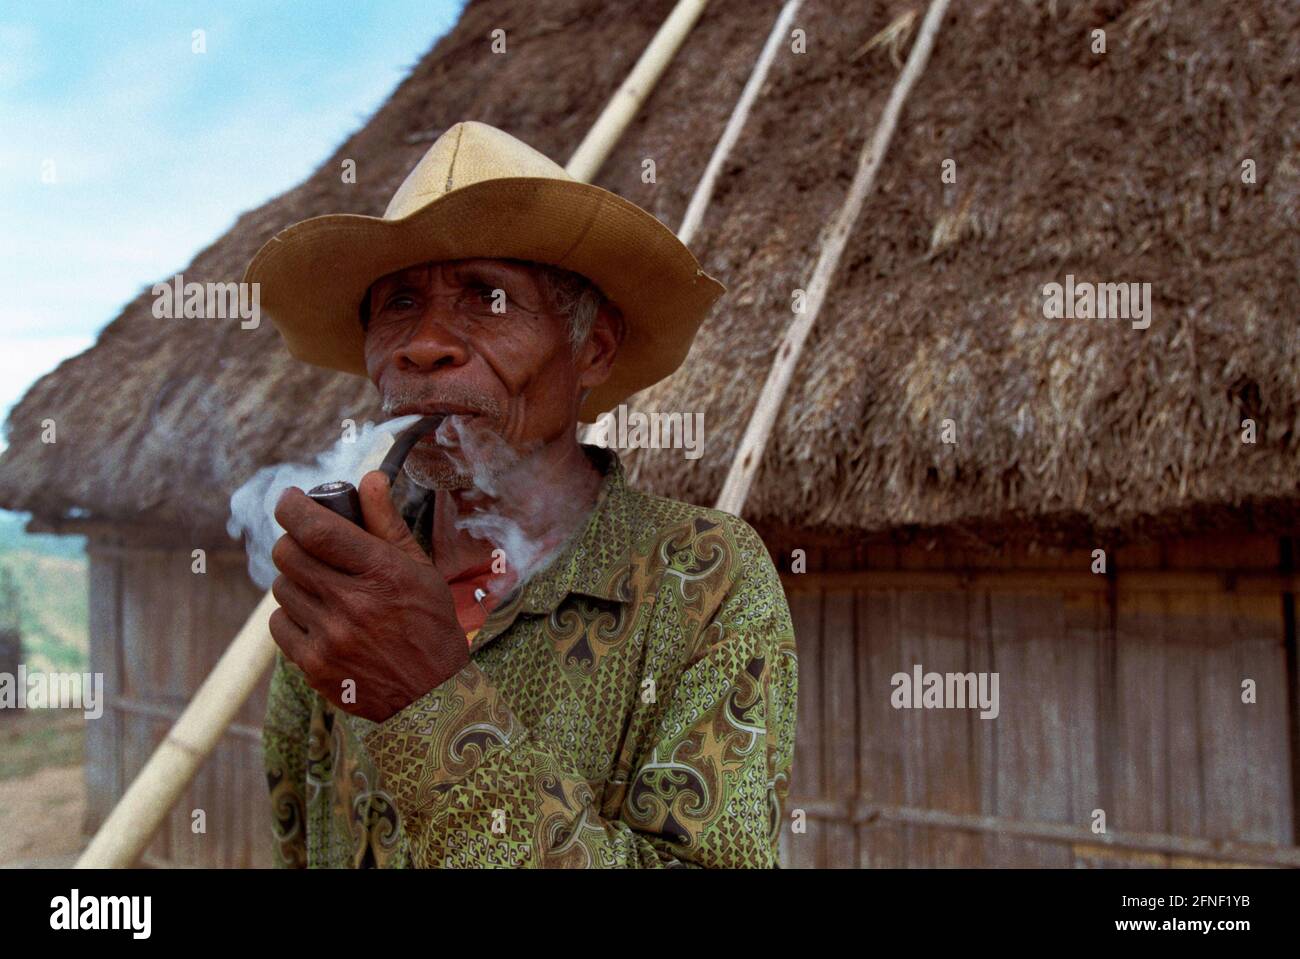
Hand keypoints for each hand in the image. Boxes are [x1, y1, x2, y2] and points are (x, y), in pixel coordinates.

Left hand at [269, 471, 468, 721]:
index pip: (317, 529)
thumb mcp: (420, 569)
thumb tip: (369, 479)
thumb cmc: (430, 624)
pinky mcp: (314, 666)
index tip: (290, 499)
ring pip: (281, 588)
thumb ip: (388, 523)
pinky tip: (317, 616)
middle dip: (293, 541)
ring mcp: (330, 638)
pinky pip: (279, 624)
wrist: (432, 695)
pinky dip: (291, 614)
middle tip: (309, 544)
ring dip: (295, 579)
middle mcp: (353, 604)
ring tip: (322, 586)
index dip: (293, 507)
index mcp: (382, 573)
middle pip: (288, 554)